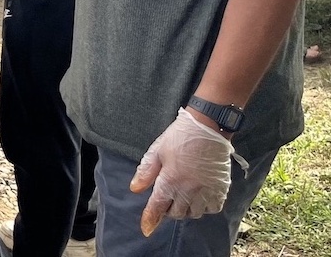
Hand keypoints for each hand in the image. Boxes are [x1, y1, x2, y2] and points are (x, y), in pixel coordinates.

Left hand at [130, 108, 235, 236]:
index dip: (151, 218)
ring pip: (193, 213)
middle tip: (167, 200)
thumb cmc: (179, 136)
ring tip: (182, 198)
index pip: (158, 206)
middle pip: (176, 213)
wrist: (208, 127)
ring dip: (185, 210)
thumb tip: (135, 189)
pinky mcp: (220, 188)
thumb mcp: (157, 150)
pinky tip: (199, 198)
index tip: (146, 228)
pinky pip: (212, 208)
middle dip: (168, 210)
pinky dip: (204, 208)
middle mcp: (188, 188)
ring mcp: (206, 190)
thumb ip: (146, 171)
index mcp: (170, 179)